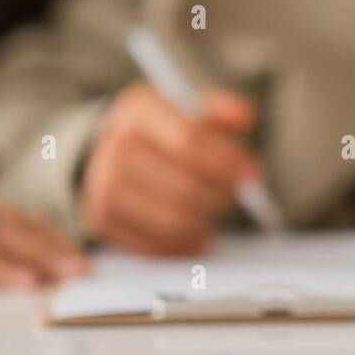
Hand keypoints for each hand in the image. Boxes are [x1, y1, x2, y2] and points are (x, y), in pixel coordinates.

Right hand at [82, 84, 259, 254]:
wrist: (112, 146)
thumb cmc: (165, 129)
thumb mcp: (189, 109)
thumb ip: (220, 111)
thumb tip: (244, 116)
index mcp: (140, 113)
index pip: (188, 142)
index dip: (226, 162)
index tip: (251, 174)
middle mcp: (115, 148)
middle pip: (183, 187)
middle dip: (221, 196)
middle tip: (237, 195)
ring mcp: (104, 187)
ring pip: (172, 220)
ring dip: (205, 222)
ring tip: (215, 210)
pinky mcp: (102, 220)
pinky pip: (153, 245)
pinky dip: (184, 245)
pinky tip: (199, 233)